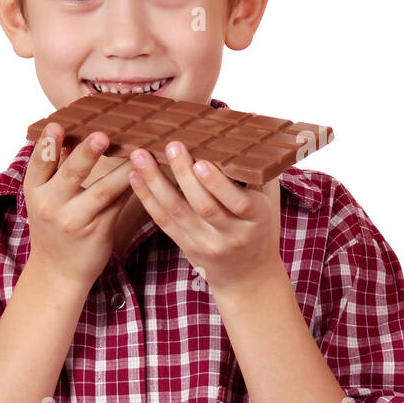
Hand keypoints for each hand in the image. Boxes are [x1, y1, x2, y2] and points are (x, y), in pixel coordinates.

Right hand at [21, 124, 135, 288]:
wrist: (57, 270)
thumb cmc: (54, 224)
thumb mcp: (46, 197)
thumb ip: (57, 168)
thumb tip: (75, 129)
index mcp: (35, 191)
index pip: (39, 164)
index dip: (48, 145)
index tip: (57, 125)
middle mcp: (50, 205)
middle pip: (70, 175)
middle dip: (86, 154)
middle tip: (102, 136)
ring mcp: (75, 220)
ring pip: (102, 191)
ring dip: (121, 171)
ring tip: (138, 152)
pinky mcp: (98, 230)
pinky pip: (118, 203)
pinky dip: (132, 186)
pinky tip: (145, 172)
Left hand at [126, 140, 281, 292]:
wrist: (248, 276)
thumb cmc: (259, 227)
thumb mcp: (268, 202)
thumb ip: (257, 171)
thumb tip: (247, 126)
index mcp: (256, 219)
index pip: (237, 202)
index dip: (218, 184)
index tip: (201, 162)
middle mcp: (231, 235)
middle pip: (203, 206)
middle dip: (183, 174)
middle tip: (171, 146)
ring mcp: (206, 243)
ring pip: (177, 212)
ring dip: (156, 182)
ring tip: (141, 156)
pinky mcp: (186, 247)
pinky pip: (164, 222)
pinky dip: (148, 198)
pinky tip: (135, 178)